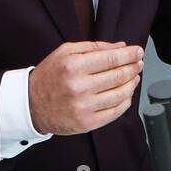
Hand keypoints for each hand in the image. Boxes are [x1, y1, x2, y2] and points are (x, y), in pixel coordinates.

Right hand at [28, 41, 143, 135]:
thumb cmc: (49, 76)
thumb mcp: (65, 52)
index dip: (129, 54)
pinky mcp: (87, 122)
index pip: (111, 58)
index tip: (138, 51)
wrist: (31, 104)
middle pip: (119, 76)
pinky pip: (115, 112)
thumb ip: (94, 47)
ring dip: (132, 84)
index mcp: (74, 66)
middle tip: (139, 63)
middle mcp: (79, 87)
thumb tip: (120, 47)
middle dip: (134, 67)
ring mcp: (84, 107)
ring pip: (121, 94)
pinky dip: (126, 101)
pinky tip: (126, 94)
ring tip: (134, 77)